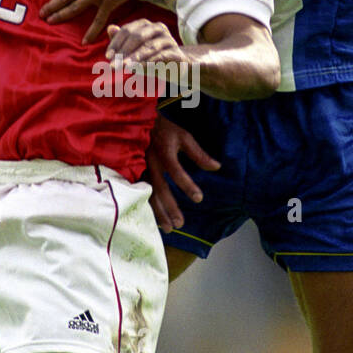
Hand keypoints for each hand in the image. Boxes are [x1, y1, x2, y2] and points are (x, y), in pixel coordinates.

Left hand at [106, 19, 188, 72]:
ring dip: (135, 58)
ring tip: (124, 67)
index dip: (116, 43)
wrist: (178, 67)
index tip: (107, 57)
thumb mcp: (135, 50)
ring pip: (149, 47)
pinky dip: (149, 63)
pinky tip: (139, 70)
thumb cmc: (152, 56)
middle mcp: (158, 28)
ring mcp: (169, 39)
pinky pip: (161, 56)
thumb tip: (110, 28)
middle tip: (113, 65)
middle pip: (137, 37)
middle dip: (124, 51)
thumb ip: (123, 41)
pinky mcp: (177, 52)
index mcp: (146, 25)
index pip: (127, 30)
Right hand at [145, 112, 219, 232]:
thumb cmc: (166, 130)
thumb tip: (217, 167)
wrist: (140, 124)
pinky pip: (140, 195)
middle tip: (180, 224)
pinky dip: (148, 209)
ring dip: (158, 213)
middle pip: (160, 189)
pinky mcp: (135, 175)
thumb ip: (199, 154)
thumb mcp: (184, 137)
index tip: (199, 198)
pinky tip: (155, 221)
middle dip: (170, 208)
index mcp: (164, 152)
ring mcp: (141, 170)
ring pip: (148, 195)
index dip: (187, 185)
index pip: (176, 171)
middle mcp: (150, 163)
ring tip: (169, 229)